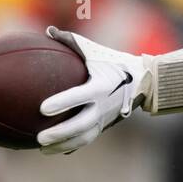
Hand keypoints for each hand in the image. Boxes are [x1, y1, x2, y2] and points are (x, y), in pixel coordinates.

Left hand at [37, 27, 150, 154]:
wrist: (143, 81)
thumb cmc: (113, 61)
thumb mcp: (95, 50)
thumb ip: (71, 41)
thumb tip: (47, 31)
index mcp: (101, 85)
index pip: (79, 96)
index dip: (62, 102)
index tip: (42, 108)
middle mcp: (104, 105)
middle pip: (81, 124)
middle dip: (61, 133)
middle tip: (40, 137)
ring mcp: (105, 118)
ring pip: (83, 136)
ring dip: (63, 144)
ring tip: (42, 148)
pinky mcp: (105, 125)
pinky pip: (86, 139)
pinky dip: (70, 145)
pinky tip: (53, 150)